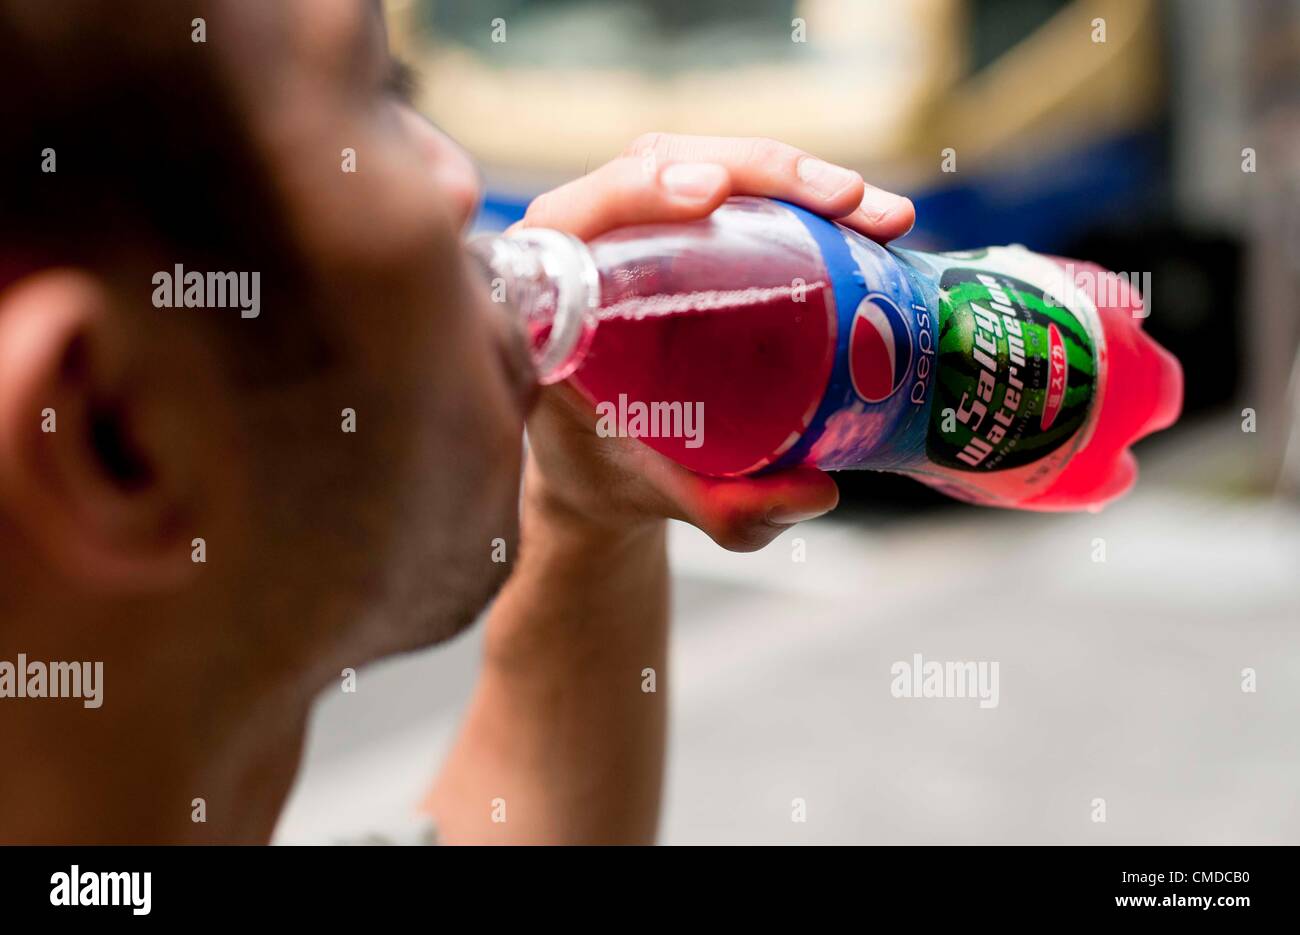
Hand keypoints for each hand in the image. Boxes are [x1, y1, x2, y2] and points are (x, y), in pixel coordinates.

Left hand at [514, 133, 914, 550]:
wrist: (606, 470)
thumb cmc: (611, 473)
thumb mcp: (660, 495)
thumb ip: (725, 509)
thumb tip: (816, 492)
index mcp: (550, 294)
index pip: (579, 213)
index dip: (638, 190)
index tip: (709, 197)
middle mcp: (591, 243)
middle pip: (662, 162)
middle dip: (759, 169)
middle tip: (842, 201)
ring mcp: (642, 229)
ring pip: (710, 163)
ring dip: (796, 175)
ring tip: (874, 211)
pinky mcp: (687, 233)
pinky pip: (739, 193)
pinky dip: (804, 197)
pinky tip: (865, 220)